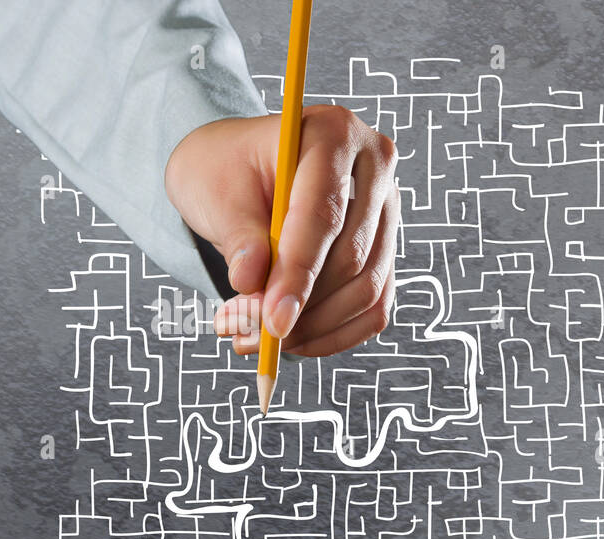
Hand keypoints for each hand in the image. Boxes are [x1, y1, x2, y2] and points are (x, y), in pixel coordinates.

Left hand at [164, 105, 399, 356]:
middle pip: (353, 258)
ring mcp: (388, 212)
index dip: (299, 274)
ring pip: (369, 289)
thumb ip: (239, 235)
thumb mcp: (214, 190)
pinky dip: (336, 334)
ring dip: (317, 326)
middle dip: (305, 308)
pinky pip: (374, 307)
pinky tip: (297, 339)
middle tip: (255, 335)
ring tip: (263, 339)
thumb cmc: (226, 168)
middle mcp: (375, 169)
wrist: (243, 166)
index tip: (273, 321)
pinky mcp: (387, 249)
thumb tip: (252, 284)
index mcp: (333, 134)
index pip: (324, 215)